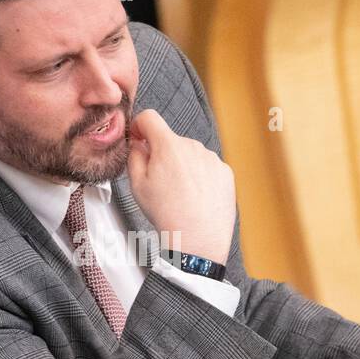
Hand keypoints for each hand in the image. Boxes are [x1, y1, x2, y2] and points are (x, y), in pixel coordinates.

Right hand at [126, 110, 235, 264]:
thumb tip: (138, 143)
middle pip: (171, 140)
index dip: (139, 126)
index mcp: (168, 146)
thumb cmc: (166, 215)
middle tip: (159, 183)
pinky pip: (207, 167)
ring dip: (182, 167)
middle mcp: (193, 146)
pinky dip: (199, 178)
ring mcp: (212, 159)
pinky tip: (195, 198)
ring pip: (190, 155)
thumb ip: (134, 156)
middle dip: (162, 154)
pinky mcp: (225, 173)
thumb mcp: (137, 186)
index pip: (149, 117)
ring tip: (179, 195)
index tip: (138, 138)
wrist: (198, 241)